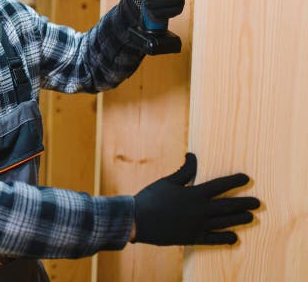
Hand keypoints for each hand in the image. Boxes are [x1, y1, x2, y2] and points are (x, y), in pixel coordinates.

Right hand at [133, 153, 259, 245]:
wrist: (137, 220)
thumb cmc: (151, 198)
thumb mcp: (168, 181)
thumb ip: (184, 171)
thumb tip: (192, 156)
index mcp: (194, 194)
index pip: (220, 185)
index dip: (235, 181)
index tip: (247, 178)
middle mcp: (200, 210)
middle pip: (228, 205)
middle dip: (245, 203)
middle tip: (258, 202)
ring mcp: (197, 225)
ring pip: (224, 222)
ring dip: (239, 219)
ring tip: (251, 217)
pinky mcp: (192, 238)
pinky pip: (213, 239)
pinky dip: (225, 238)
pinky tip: (234, 237)